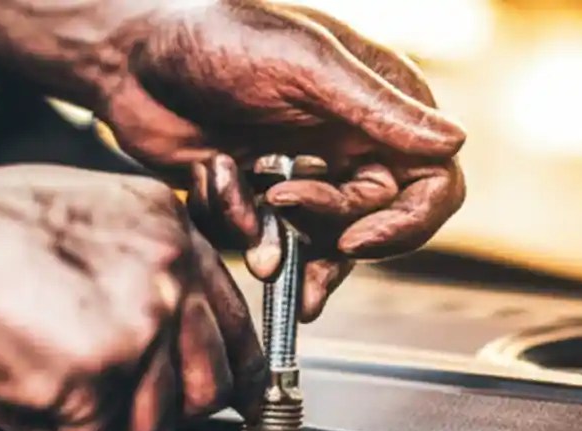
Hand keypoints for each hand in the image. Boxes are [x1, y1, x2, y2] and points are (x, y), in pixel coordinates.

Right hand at [0, 164, 263, 430]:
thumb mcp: (82, 218)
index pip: (238, 325)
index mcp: (168, 231)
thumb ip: (137, 272)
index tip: (227, 399)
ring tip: (38, 383)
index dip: (230, 374)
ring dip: (93, 423)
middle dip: (156, 410)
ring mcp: (138, 326)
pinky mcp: (95, 375)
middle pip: (207, 388)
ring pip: (152, 426)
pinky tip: (9, 390)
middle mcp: (168, 275)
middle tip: (103, 403)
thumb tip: (163, 333)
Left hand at [86, 0, 466, 318]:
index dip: (405, 224)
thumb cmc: (216, 33)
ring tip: (243, 208)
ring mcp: (305, 174)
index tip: (352, 240)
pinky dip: (235, 222)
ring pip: (322, 247)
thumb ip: (376, 108)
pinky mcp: (258, 198)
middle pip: (378, 226)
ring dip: (281, 241)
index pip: (433, 185)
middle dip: (328, 231)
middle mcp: (352, 145)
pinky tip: (210, 175)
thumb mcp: (303, 63)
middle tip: (279, 206)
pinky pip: (265, 241)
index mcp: (381, 105)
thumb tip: (453, 142)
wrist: (128, 52)